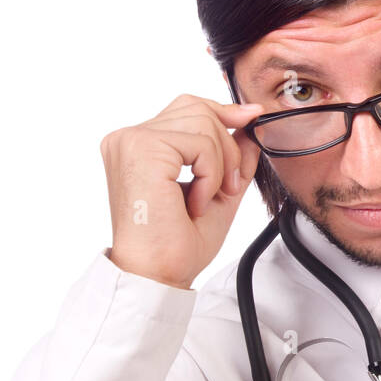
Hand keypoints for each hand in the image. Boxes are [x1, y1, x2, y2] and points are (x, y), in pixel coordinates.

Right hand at [100, 95, 263, 289]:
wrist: (157, 273)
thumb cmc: (176, 245)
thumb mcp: (216, 192)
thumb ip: (231, 158)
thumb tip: (249, 126)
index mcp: (138, 145)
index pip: (186, 108)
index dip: (223, 111)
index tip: (252, 117)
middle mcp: (128, 138)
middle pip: (198, 109)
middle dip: (226, 147)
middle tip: (227, 187)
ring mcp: (132, 140)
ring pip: (203, 123)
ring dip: (219, 165)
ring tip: (207, 198)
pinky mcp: (142, 148)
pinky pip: (200, 143)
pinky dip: (210, 175)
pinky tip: (195, 202)